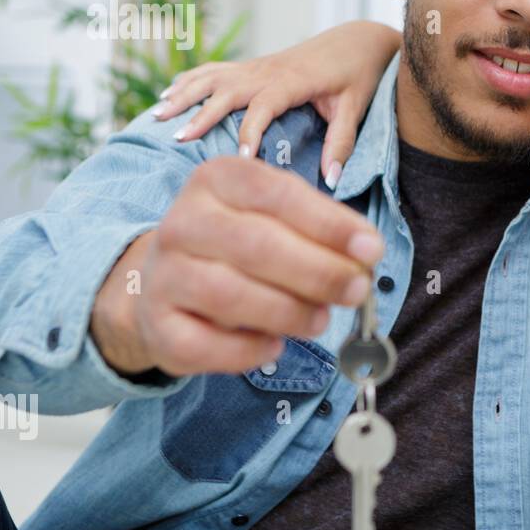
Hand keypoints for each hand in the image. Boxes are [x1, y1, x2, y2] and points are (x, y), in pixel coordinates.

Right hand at [91, 156, 384, 377]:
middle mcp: (184, 221)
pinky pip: (206, 343)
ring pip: (230, 294)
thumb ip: (323, 231)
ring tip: (321, 321)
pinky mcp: (158, 325)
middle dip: (318, 271)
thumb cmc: (242, 245)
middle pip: (255, 245)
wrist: (167, 284)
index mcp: (219, 180)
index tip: (372, 249)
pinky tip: (275, 347)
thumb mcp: (280, 220)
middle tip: (358, 291)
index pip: (278, 195)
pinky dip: (249, 350)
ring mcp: (164, 274)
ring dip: (288, 312)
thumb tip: (367, 254)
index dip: (329, 224)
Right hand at [155, 20, 401, 188]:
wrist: (357, 41)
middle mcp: (268, 70)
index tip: (240, 159)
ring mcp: (257, 65)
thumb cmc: (357, 75)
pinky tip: (167, 94)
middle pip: (226, 90)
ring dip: (184, 94)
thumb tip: (331, 180)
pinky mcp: (252, 65)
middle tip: (177, 138)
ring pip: (213, 76)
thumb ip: (341, 143)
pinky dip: (189, 80)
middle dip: (200, 113)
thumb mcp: (354, 109)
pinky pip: (215, 70)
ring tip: (157, 115)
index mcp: (292, 81)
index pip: (264, 106)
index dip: (251, 132)